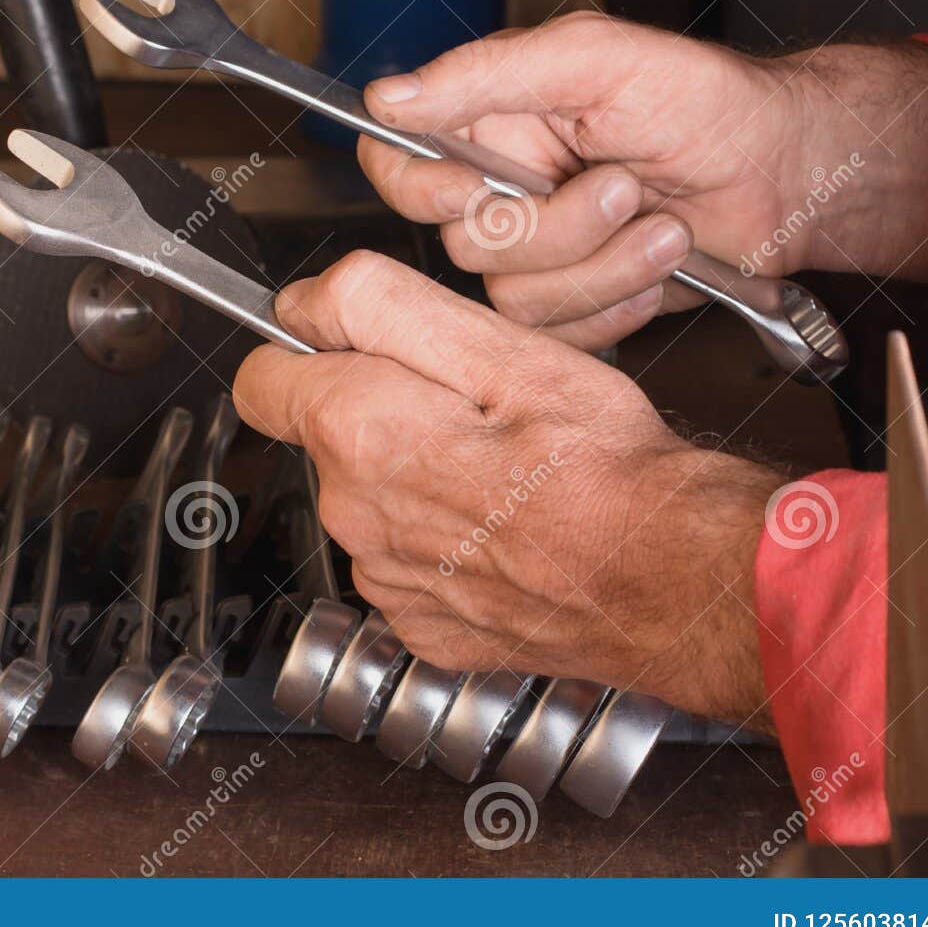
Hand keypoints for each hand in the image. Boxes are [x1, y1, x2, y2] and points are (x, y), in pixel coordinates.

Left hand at [234, 250, 784, 724]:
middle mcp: (354, 514)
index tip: (357, 345)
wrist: (665, 580)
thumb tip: (302, 302)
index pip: (262, 379)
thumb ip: (379, 307)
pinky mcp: (423, 625)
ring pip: (371, 503)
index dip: (307, 348)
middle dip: (380, 412)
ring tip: (500, 472)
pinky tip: (505, 530)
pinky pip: (408, 565)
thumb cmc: (600, 464)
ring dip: (415, 480)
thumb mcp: (500, 345)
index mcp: (359, 431)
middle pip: (327, 440)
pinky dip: (445, 544)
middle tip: (472, 407)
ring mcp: (387, 579)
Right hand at [360, 14, 927, 350]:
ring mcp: (537, 253)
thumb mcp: (599, 60)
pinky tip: (657, 265)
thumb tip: (389, 94)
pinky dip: (620, 302)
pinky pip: (560, 333)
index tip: (478, 187)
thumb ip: (490, 73)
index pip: (395, 163)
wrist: (784, 176)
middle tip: (622, 185)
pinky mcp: (574, 304)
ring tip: (661, 226)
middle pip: (467, 244)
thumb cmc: (708, 103)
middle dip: (558, 227)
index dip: (422, 188)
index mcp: (491, 121)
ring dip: (604, 265)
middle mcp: (503, 188)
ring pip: (515, 297)